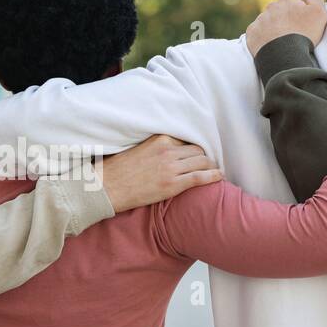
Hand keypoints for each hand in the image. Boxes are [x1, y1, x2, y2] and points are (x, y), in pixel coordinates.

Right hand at [98, 135, 221, 211]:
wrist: (107, 187)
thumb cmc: (116, 170)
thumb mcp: (136, 148)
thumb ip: (153, 146)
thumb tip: (162, 150)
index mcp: (159, 139)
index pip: (185, 140)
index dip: (192, 148)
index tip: (195, 153)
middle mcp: (168, 151)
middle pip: (197, 150)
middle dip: (203, 157)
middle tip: (206, 163)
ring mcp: (172, 167)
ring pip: (202, 161)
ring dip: (209, 166)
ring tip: (213, 171)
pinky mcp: (173, 184)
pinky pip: (201, 177)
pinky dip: (213, 176)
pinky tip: (219, 176)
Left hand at [246, 0, 326, 51]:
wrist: (284, 54)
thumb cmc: (304, 33)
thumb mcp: (319, 12)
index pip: (296, 0)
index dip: (302, 11)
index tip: (304, 23)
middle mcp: (271, 6)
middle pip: (280, 10)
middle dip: (286, 18)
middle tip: (293, 33)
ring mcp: (260, 19)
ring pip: (268, 21)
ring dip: (274, 28)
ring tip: (283, 41)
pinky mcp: (251, 32)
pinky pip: (258, 32)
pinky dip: (263, 37)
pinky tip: (271, 45)